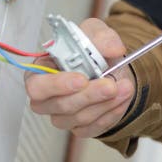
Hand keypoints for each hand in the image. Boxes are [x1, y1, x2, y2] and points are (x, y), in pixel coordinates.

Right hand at [25, 19, 135, 137]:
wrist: (113, 68)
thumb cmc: (94, 51)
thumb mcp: (97, 33)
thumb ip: (102, 36)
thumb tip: (113, 47)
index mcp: (42, 71)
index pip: (36, 86)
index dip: (57, 85)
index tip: (81, 79)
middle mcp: (47, 98)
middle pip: (60, 106)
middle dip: (89, 95)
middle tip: (110, 85)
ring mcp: (62, 115)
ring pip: (79, 118)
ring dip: (105, 103)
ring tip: (125, 87)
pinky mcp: (80, 127)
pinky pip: (93, 128)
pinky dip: (111, 114)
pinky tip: (122, 99)